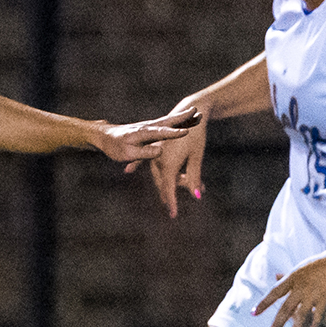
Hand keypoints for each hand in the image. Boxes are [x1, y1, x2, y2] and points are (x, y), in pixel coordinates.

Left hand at [90, 117, 188, 163]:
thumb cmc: (115, 147)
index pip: (160, 133)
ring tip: (197, 113)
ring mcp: (151, 126)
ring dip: (183, 117)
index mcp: (143, 133)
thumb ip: (144, 153)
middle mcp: (149, 127)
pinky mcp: (152, 128)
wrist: (106, 136)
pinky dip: (179, 121)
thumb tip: (160, 152)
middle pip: (169, 121)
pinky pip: (168, 124)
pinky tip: (189, 119)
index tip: (186, 131)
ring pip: (170, 120)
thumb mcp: (127, 153)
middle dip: (183, 117)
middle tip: (196, 111)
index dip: (173, 133)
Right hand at [126, 101, 206, 215]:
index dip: (171, 203)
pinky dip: (141, 166)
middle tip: (197, 188)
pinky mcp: (154, 145)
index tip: (173, 215)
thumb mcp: (197, 157)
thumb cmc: (196, 135)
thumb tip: (197, 196)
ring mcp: (154, 152)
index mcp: (168, 163)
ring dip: (173, 179)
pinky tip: (128, 170)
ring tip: (191, 179)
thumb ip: (195, 177)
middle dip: (177, 190)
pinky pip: (148, 160)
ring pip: (160, 172)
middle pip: (165, 182)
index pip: (168, 189)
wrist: (189, 111)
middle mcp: (158, 160)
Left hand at [253, 246, 325, 326]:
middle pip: (285, 308)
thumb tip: (275, 276)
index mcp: (292, 277)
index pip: (274, 292)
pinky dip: (315, 323)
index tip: (253, 314)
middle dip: (276, 324)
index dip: (263, 303)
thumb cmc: (322, 263)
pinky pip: (319, 313)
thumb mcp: (301, 268)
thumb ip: (288, 276)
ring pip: (301, 313)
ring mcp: (313, 292)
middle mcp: (300, 286)